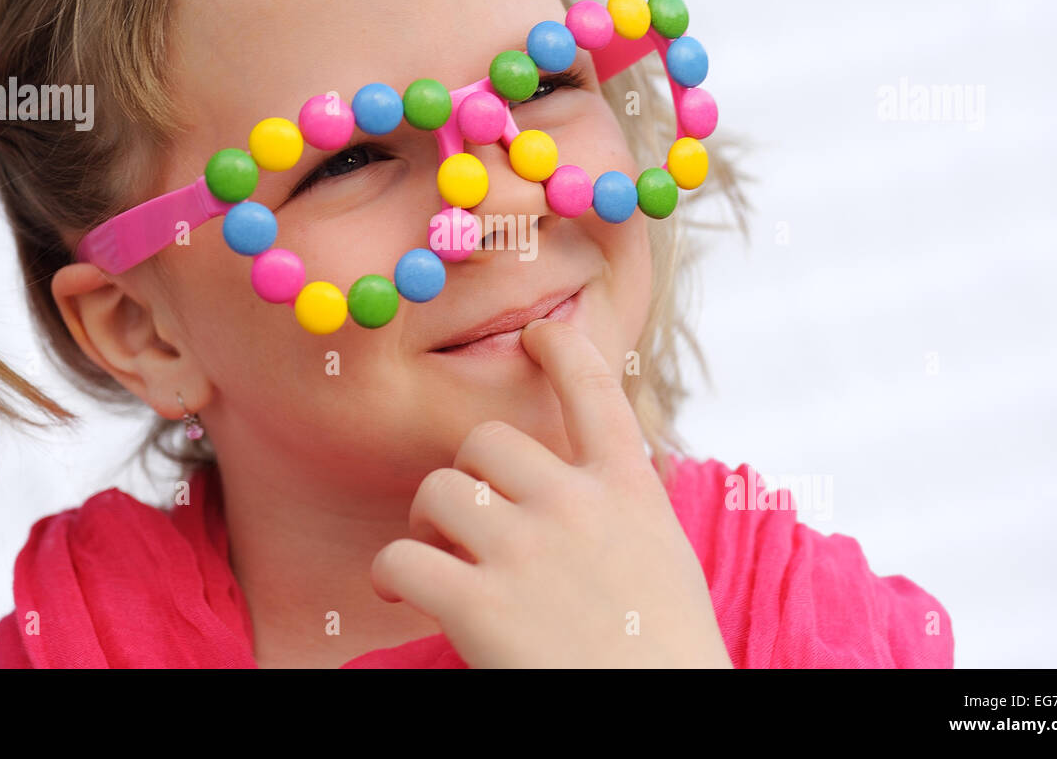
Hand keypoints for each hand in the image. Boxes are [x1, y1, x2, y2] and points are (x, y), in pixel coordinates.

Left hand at [370, 318, 732, 667]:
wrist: (663, 721)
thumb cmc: (664, 654)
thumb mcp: (662, 557)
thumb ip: (619, 508)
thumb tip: (576, 481)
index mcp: (630, 490)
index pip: (594, 389)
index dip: (559, 351)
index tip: (536, 336)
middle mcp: (576, 504)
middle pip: (485, 441)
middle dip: (468, 476)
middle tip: (469, 522)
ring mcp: (527, 550)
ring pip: (438, 490)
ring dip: (428, 521)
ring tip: (440, 559)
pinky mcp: (480, 604)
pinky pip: (402, 557)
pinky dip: (392, 572)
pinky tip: (404, 590)